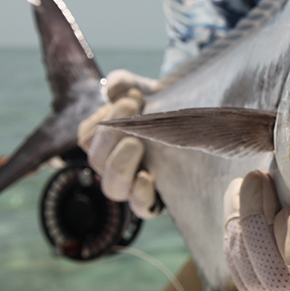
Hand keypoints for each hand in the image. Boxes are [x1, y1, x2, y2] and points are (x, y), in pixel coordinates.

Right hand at [77, 69, 160, 218]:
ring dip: (119, 165)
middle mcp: (119, 166)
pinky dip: (140, 194)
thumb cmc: (168, 106)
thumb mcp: (147, 89)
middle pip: (98, 161)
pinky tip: (147, 178)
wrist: (202, 118)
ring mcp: (137, 186)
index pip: (88, 137)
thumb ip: (125, 83)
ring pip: (113, 188)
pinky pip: (141, 207)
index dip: (101, 120)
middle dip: (109, 135)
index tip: (131, 97)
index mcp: (109, 141)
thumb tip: (112, 89)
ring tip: (136, 143)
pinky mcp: (160, 200)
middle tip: (130, 109)